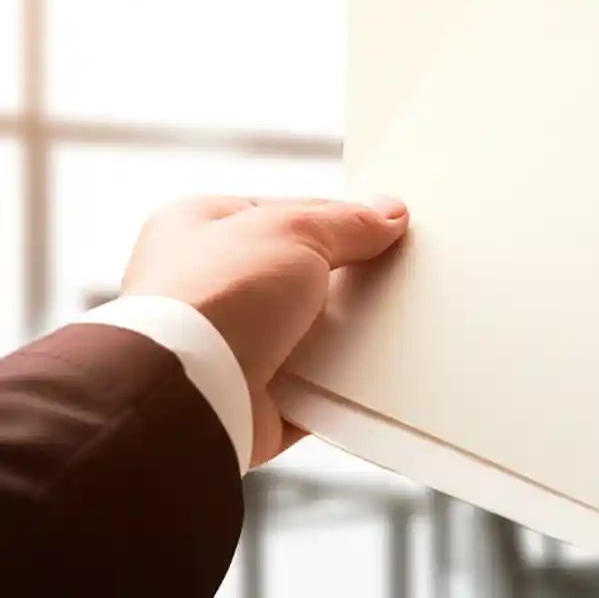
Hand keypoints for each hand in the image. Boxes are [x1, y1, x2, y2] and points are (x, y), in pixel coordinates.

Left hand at [120, 195, 409, 465]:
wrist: (188, 394)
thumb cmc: (214, 297)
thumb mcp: (293, 231)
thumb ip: (347, 222)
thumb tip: (388, 213)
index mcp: (200, 228)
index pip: (285, 214)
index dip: (339, 218)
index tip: (387, 226)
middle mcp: (208, 287)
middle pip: (301, 275)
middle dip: (347, 278)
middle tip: (394, 274)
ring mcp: (229, 346)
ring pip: (310, 334)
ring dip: (346, 334)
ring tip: (393, 323)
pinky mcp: (253, 399)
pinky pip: (314, 389)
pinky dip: (342, 386)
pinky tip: (373, 375)